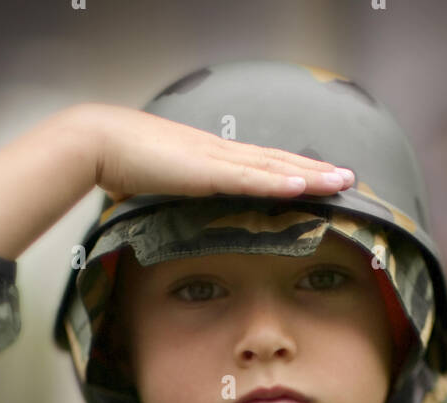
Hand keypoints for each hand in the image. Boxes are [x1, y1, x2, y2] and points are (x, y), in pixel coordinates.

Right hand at [78, 102, 354, 203]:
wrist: (99, 143)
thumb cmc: (120, 165)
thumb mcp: (157, 186)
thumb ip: (174, 199)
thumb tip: (174, 214)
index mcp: (210, 159)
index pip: (262, 165)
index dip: (292, 170)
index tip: (318, 177)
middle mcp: (220, 154)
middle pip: (277, 163)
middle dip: (315, 171)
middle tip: (348, 177)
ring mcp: (215, 160)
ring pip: (273, 168)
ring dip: (310, 174)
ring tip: (341, 181)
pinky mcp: (205, 171)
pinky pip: (249, 179)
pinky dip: (278, 181)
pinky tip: (302, 185)